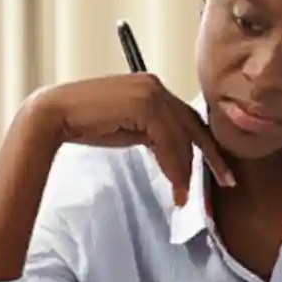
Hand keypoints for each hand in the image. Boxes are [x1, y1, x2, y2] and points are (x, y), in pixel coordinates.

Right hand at [29, 73, 234, 205]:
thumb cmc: (87, 124)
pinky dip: (174, 166)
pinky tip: (176, 186)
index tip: (219, 168)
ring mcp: (150, 92)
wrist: (55, 115)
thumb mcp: (130, 128)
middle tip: (226, 181)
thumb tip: (173, 152)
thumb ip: (153, 132)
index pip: (187, 118)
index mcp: (153, 87)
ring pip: (181, 137)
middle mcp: (155, 85)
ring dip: (186, 170)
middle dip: (210, 156)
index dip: (205, 145)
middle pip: (192, 126)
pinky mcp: (144, 104)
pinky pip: (168, 141)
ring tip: (185, 196)